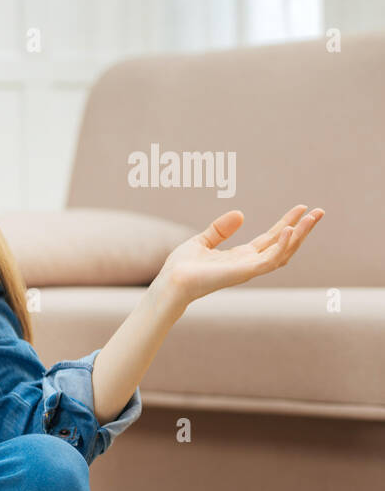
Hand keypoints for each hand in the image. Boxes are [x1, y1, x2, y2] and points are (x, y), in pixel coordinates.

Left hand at [157, 204, 325, 305]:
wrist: (171, 282)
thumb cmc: (182, 267)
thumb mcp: (202, 241)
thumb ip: (220, 229)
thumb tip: (240, 214)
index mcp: (240, 256)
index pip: (270, 238)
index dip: (286, 223)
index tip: (301, 209)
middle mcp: (248, 263)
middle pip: (283, 245)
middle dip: (302, 229)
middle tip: (319, 212)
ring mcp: (248, 269)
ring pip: (283, 252)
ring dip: (299, 235)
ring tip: (312, 218)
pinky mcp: (244, 272)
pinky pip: (270, 260)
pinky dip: (281, 245)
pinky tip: (289, 230)